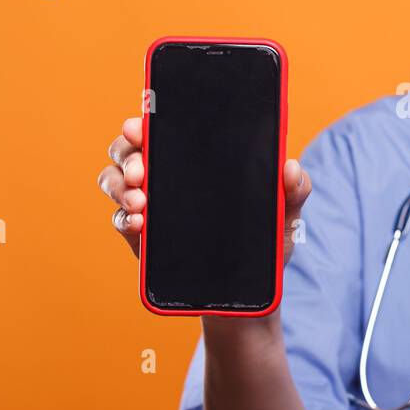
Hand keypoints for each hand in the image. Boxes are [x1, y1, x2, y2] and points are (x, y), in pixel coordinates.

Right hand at [96, 117, 311, 264]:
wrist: (251, 289)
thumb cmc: (267, 237)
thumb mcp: (286, 211)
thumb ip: (294, 188)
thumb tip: (290, 168)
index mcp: (197, 157)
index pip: (163, 127)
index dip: (144, 120)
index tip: (139, 124)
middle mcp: (167, 174)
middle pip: (128, 149)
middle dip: (127, 154)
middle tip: (141, 170)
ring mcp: (150, 203)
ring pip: (115, 180)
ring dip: (119, 185)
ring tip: (139, 201)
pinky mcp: (142, 235)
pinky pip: (120, 218)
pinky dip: (123, 218)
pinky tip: (138, 223)